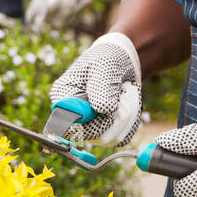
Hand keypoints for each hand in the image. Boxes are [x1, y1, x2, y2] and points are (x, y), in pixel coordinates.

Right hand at [48, 32, 141, 146]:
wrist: (120, 62)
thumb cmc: (107, 60)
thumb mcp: (104, 67)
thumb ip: (102, 88)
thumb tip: (103, 111)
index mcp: (63, 99)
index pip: (71, 128)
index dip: (94, 123)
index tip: (109, 107)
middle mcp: (75, 118)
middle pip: (98, 136)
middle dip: (119, 114)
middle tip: (124, 91)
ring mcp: (90, 127)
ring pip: (114, 137)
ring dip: (128, 113)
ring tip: (126, 92)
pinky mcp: (106, 131)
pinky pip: (124, 137)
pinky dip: (132, 118)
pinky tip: (128, 101)